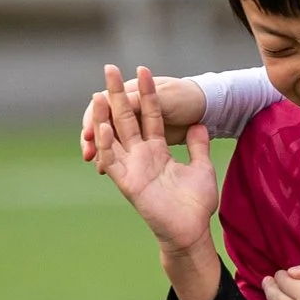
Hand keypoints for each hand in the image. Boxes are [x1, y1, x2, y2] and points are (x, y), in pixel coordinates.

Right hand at [92, 64, 217, 260]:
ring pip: (113, 136)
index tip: (144, 70)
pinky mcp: (127, 183)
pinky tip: (104, 126)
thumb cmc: (195, 204)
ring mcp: (132, 167)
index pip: (150, 114)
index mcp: (157, 149)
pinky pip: (113, 161)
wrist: (191, 231)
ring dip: (104, 115)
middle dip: (118, 93)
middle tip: (109, 68)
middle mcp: (140, 155)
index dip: (147, 93)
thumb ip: (198, 146)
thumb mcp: (201, 168)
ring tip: (99, 93)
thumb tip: (199, 125)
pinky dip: (107, 145)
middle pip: (126, 118)